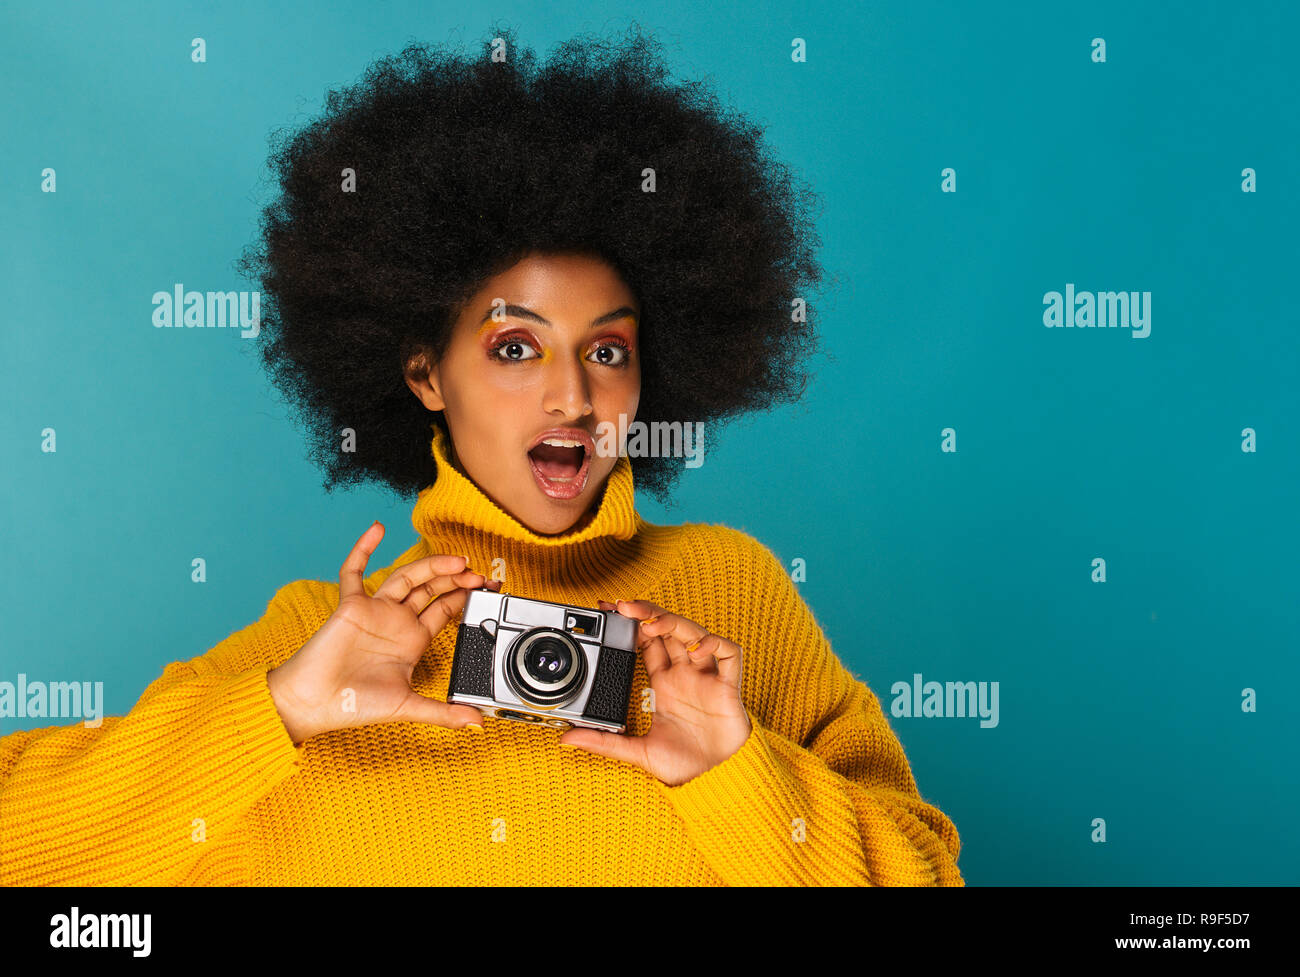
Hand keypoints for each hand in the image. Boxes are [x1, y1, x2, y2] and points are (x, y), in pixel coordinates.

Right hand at [267, 521, 500, 743]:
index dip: (466, 596)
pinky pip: (353, 571)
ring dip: (430, 565)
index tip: (487, 587)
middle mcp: (396, 621)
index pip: (445, 609)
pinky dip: (363, 549)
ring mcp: (374, 610)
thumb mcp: (407, 707)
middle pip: (431, 588)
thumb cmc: (354, 705)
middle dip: (455, 578)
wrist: (314, 704)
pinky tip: (377, 529)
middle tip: (478, 572)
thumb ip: (443, 713)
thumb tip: (477, 724)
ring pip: (406, 577)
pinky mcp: (350, 605)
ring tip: (455, 561)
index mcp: (413, 640)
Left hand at [558, 599, 751, 785]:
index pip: (647, 643)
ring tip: (651, 624)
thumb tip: (566, 739)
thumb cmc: (684, 765)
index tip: (610, 613)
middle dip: (648, 613)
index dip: (633, 625)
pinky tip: (697, 649)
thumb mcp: (637, 752)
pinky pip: (730, 654)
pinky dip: (715, 644)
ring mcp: (706, 678)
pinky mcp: (728, 686)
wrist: (716, 782)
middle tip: (624, 607)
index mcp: (664, 684)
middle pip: (668, 630)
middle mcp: (684, 675)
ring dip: (673, 623)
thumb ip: (604, 743)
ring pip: (693, 634)